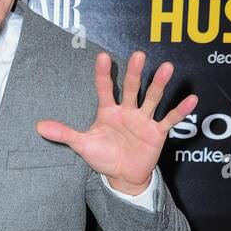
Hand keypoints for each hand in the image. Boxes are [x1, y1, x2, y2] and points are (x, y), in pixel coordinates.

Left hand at [35, 51, 197, 193]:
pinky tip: (192, 99)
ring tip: (167, 67)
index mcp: (108, 111)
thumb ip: (64, 134)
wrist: (123, 176)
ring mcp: (143, 120)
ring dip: (160, 84)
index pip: (105, 89)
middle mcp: (128, 110)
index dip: (103, 75)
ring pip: (152, 98)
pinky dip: (180, 111)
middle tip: (138, 55)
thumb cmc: (103, 156)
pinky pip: (169, 120)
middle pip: (132, 88)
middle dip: (135, 73)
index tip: (102, 57)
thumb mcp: (82, 145)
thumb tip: (38, 127)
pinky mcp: (157, 132)